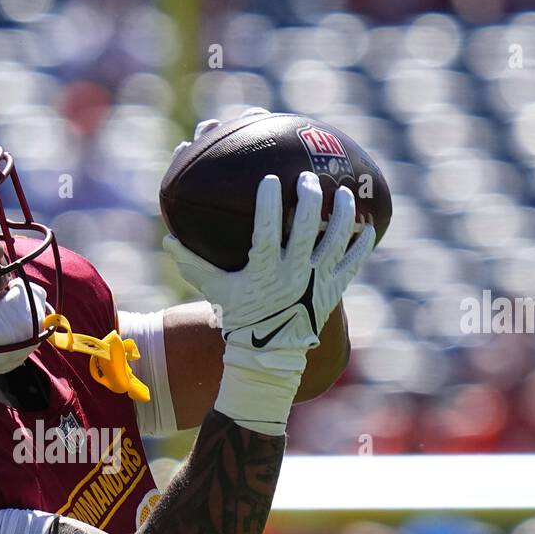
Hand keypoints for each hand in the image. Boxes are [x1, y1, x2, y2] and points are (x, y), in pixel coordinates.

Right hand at [163, 172, 373, 352]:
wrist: (269, 355)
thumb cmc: (240, 316)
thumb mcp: (215, 290)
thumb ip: (193, 264)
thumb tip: (166, 240)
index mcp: (264, 271)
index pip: (266, 230)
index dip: (269, 203)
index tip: (271, 180)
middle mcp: (293, 274)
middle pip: (305, 228)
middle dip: (309, 198)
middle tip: (308, 178)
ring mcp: (317, 282)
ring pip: (335, 241)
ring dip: (342, 214)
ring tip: (343, 194)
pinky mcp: (333, 291)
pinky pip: (353, 263)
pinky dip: (362, 245)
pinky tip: (368, 226)